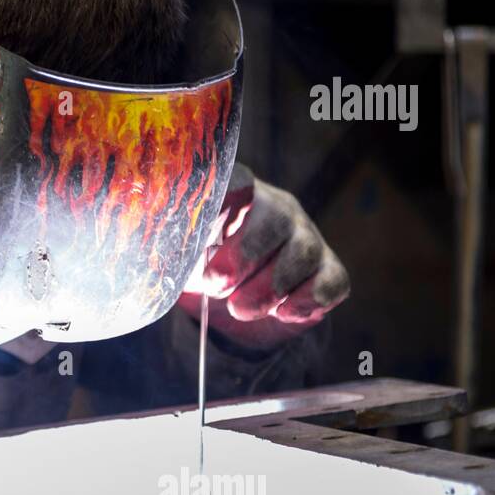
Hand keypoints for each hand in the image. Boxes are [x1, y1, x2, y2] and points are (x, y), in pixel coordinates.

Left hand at [178, 165, 348, 350]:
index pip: (239, 181)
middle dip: (243, 256)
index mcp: (238, 197)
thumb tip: (163, 250)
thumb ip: (175, 249)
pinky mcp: (328, 272)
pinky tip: (281, 313)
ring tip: (240, 309)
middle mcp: (277, 209)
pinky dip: (306, 301)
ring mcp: (307, 239)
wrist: (235, 307)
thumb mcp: (182, 257)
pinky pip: (331, 282)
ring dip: (269, 288)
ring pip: (303, 253)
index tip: (208, 216)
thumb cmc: (204, 269)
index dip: (227, 194)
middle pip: (275, 219)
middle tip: (216, 286)